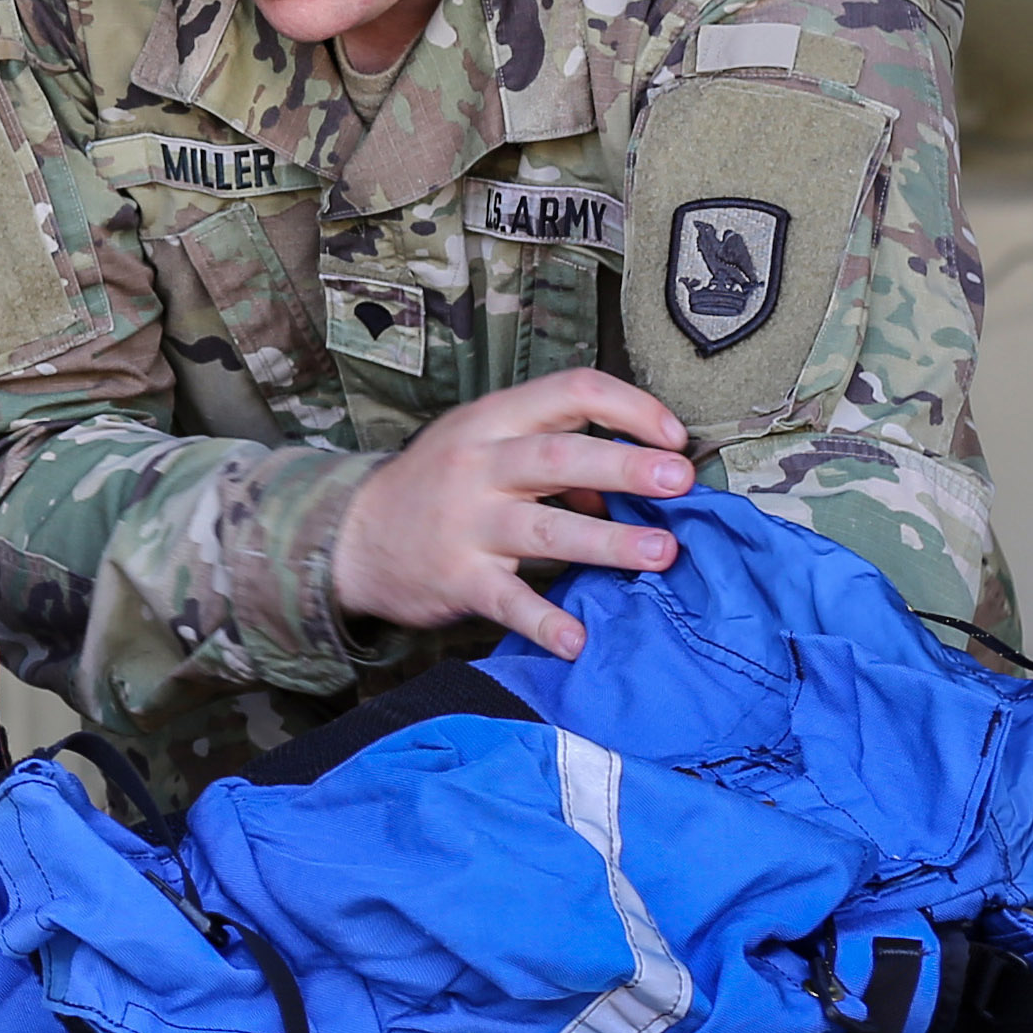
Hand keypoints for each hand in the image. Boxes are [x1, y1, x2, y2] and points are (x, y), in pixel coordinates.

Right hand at [329, 370, 691, 661]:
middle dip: (626, 467)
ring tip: (661, 552)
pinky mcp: (458, 578)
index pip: (568, 392)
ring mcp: (467, 523)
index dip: (628, 407)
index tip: (672, 435)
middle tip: (681, 480)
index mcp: (492, 421)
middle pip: (560, 456)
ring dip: (609, 541)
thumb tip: (623, 490)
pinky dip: (544, 621)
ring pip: (546, 528)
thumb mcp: (482, 448)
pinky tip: (577, 640)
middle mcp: (479, 465)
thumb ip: (551, 455)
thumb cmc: (434, 486)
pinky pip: (507, 601)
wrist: (352, 535)